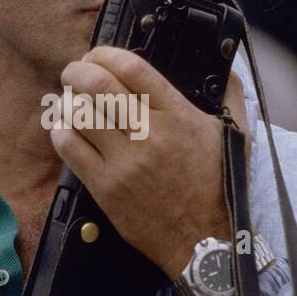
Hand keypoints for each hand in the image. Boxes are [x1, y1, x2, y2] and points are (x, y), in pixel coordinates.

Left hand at [50, 45, 248, 279]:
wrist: (204, 241)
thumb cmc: (218, 188)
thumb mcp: (234, 135)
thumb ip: (230, 95)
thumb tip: (226, 67)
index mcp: (179, 115)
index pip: (132, 68)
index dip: (105, 54)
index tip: (98, 56)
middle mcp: (150, 133)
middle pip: (97, 84)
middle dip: (77, 71)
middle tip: (74, 74)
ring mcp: (125, 161)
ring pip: (79, 113)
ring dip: (68, 101)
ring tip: (71, 103)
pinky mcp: (106, 187)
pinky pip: (69, 147)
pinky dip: (62, 131)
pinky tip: (67, 130)